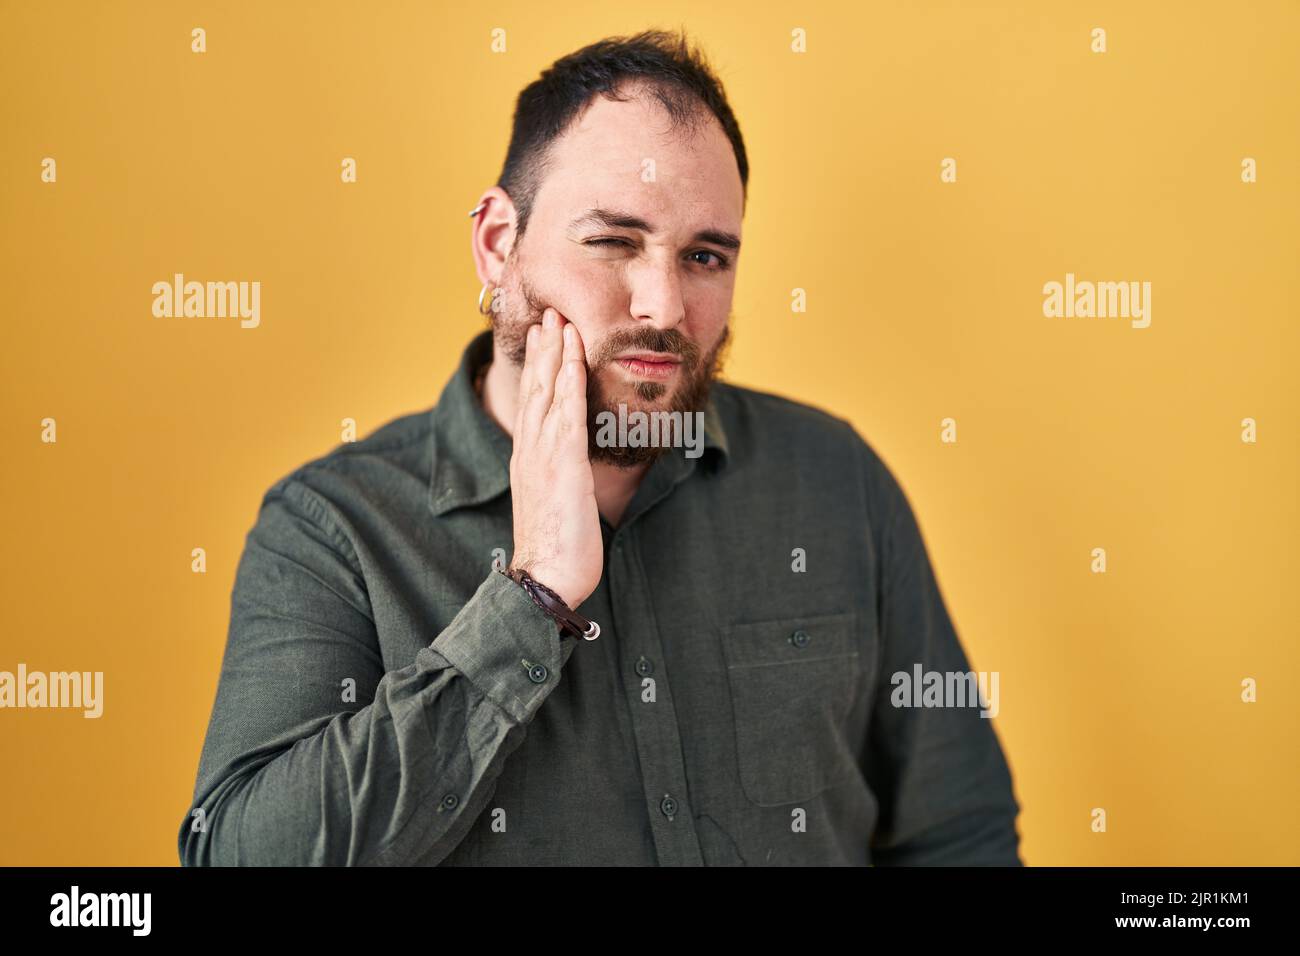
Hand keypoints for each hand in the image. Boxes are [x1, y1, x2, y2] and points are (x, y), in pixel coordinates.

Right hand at [507, 308, 602, 608]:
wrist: (546, 578)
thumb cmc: (556, 551)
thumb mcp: (557, 504)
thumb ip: (562, 479)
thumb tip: (574, 468)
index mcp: (528, 459)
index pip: (534, 402)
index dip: (541, 367)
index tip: (546, 337)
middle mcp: (530, 451)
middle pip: (538, 389)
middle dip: (546, 349)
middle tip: (550, 314)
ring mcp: (543, 456)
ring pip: (550, 394)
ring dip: (557, 355)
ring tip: (561, 322)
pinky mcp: (562, 466)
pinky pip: (567, 416)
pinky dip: (569, 384)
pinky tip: (574, 360)